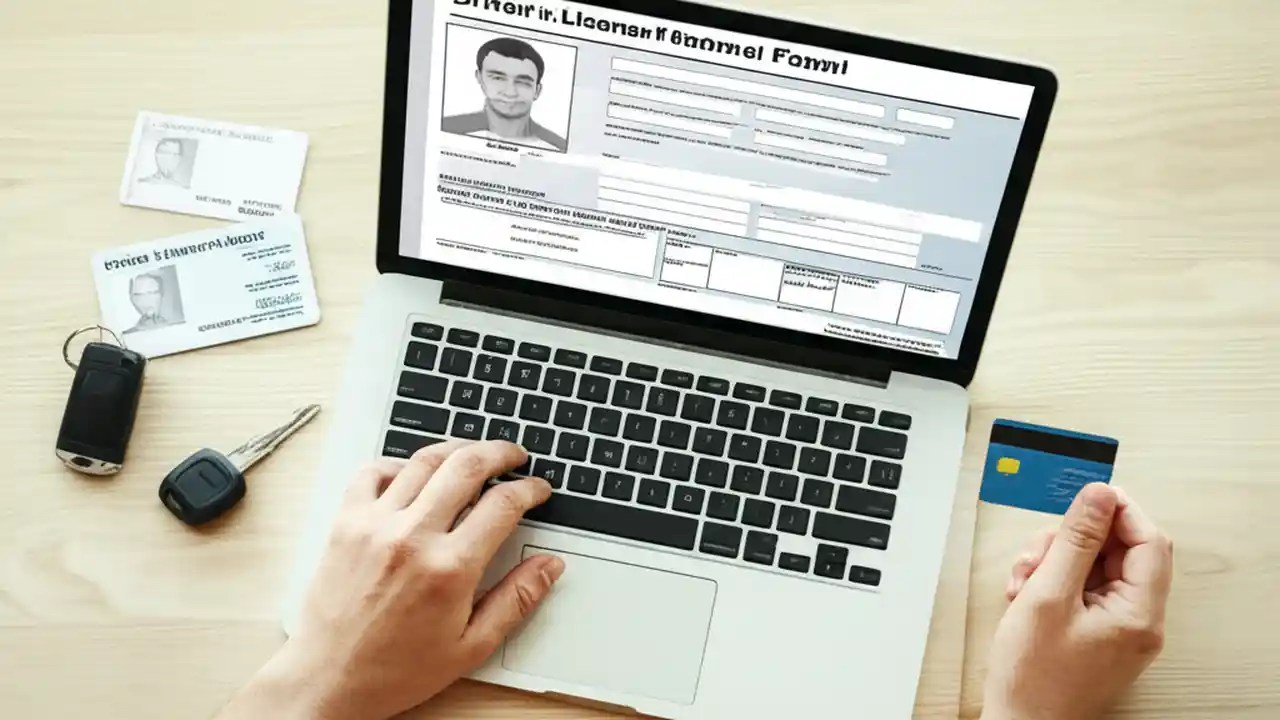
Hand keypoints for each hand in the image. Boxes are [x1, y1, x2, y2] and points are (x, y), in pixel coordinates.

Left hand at [216, 441, 563, 719]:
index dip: (530, 489)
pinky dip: (397, 464)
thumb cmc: (397, 670)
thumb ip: (517, 600)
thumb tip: (549, 566)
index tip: (537, 489)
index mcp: (450, 569)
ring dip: (456, 449)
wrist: (329, 680)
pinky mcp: (345, 523)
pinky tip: (413, 473)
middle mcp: (412, 538)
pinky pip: (372, 472)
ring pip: (423, 461)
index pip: (503, 504)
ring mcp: (375, 525)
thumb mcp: (472, 646)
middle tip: (514, 456)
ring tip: (473, 453)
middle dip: (499, 453)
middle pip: (467, 465)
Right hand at [982, 483, 1172, 719]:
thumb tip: (1099, 495)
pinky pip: (1084, 590)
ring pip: (1096, 568)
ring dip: (1056, 561)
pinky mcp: (1098, 633)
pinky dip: (1054, 582)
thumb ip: (1076, 540)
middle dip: (1074, 541)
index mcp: (1139, 614)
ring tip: (1023, 580)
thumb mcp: (1048, 594)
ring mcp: (1119, 629)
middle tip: (1039, 550)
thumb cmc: (1032, 675)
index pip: (1148, 541)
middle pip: (1119, 552)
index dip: (1119, 511)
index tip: (1085, 495)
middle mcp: (1138, 621)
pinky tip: (1025, 594)